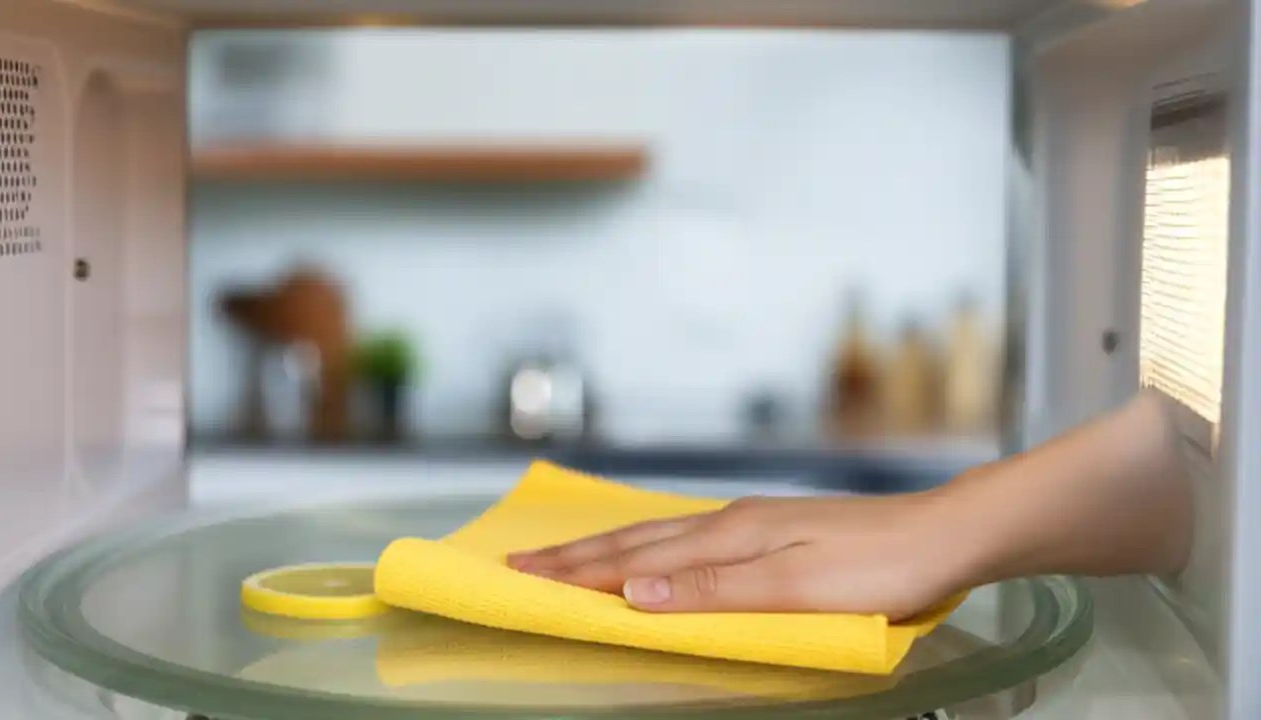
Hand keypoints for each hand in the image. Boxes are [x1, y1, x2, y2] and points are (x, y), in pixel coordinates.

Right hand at [508, 491, 966, 620]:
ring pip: (660, 535)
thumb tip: (634, 588)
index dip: (577, 571)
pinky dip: (648, 545)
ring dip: (605, 547)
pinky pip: (688, 537)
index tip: (524, 578)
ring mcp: (752, 522)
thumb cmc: (879, 566)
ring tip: (567, 553)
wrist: (945, 534)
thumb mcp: (796, 587)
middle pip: (637, 540)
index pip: (634, 558)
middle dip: (574, 555)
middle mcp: (733, 521)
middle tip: (520, 562)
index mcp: (731, 535)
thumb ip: (714, 589)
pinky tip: (651, 546)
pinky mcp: (772, 530)